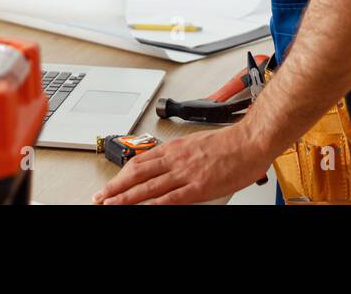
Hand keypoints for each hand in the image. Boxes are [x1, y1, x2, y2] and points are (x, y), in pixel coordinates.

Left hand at [91, 126, 270, 204]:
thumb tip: (167, 167)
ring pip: (148, 187)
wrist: (250, 141)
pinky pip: (170, 198)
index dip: (121, 175)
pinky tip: (142, 209)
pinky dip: (153, 205)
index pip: (140, 161)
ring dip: (126, 198)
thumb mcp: (197, 145)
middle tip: (101, 198)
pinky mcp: (198, 186)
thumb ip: (180, 157)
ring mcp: (185, 173)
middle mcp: (175, 160)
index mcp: (175, 148)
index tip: (111, 184)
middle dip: (116, 187)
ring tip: (110, 205)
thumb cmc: (230, 144)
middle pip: (137, 174)